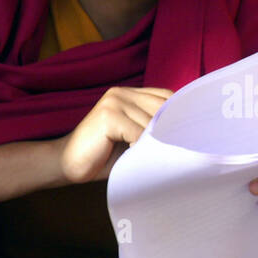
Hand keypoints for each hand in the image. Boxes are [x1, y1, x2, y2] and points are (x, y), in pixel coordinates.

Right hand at [57, 86, 173, 183]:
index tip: (191, 136)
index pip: (167, 98)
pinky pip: (138, 134)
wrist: (66, 164)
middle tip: (179, 151)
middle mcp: (122, 93)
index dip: (179, 116)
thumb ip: (151, 130)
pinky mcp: (108, 116)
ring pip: (152, 124)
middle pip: (162, 109)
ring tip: (154, 158)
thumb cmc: (102, 156)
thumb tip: (184, 135)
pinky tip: (135, 158)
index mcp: (129, 94)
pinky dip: (142, 149)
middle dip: (171, 131)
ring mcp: (114, 102)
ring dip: (156, 144)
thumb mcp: (132, 139)